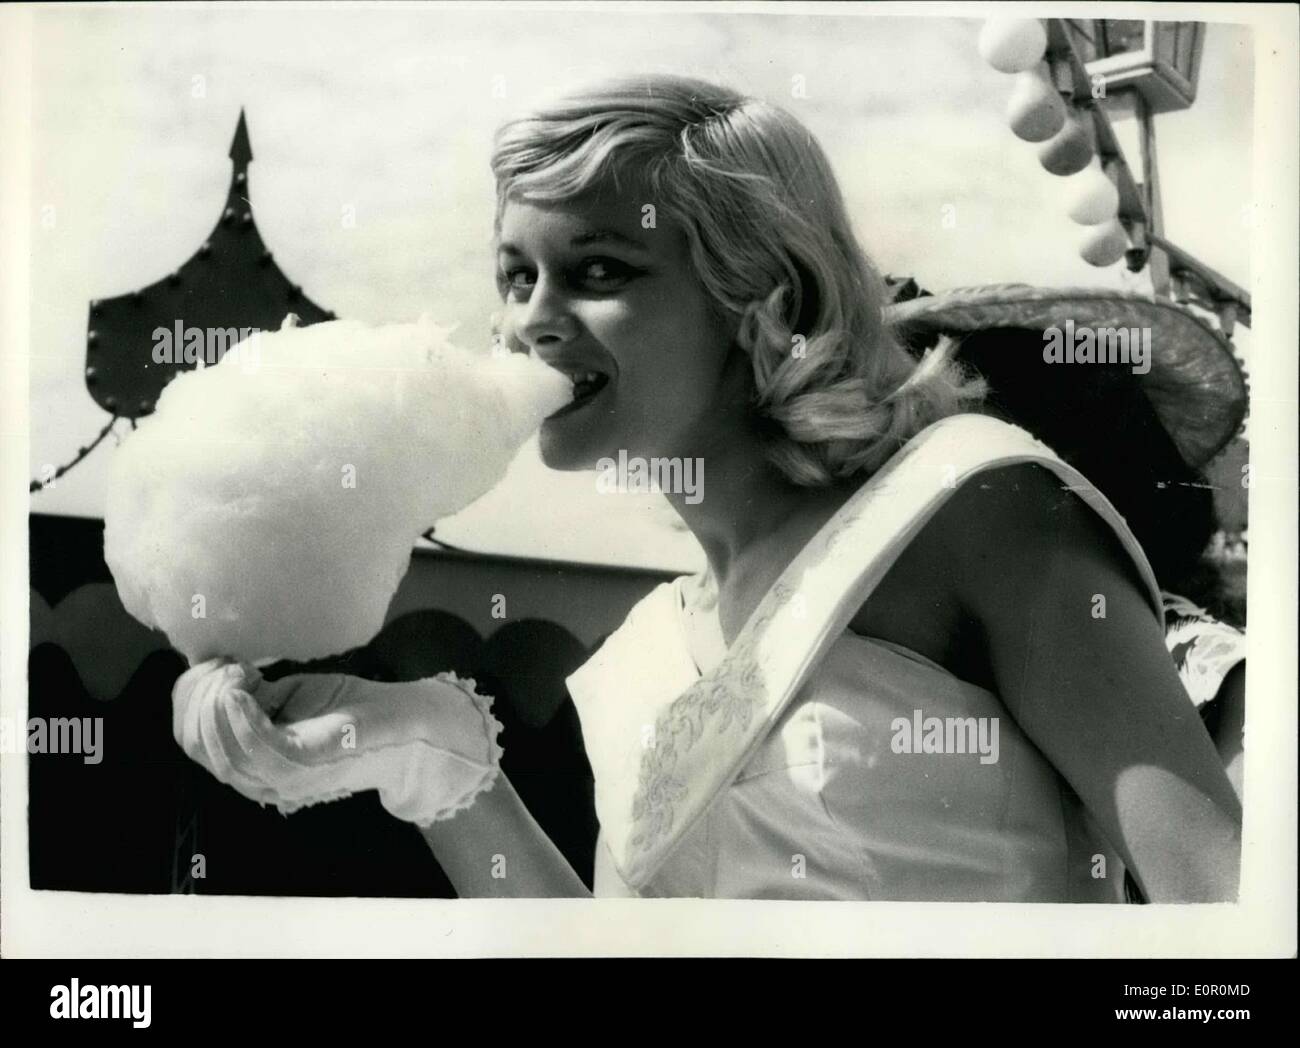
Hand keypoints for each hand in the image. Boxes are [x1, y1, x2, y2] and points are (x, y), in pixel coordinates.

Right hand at [171, 658, 503, 825]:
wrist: (406, 724)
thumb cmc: (349, 708)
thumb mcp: (287, 695)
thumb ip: (250, 693)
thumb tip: (213, 670)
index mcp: (249, 762)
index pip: (189, 738)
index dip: (187, 696)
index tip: (212, 661)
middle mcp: (257, 780)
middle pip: (194, 743)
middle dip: (197, 695)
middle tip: (225, 664)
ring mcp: (280, 779)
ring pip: (218, 750)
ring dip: (216, 701)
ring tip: (237, 671)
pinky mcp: (304, 768)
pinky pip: (255, 748)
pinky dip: (240, 715)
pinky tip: (244, 687)